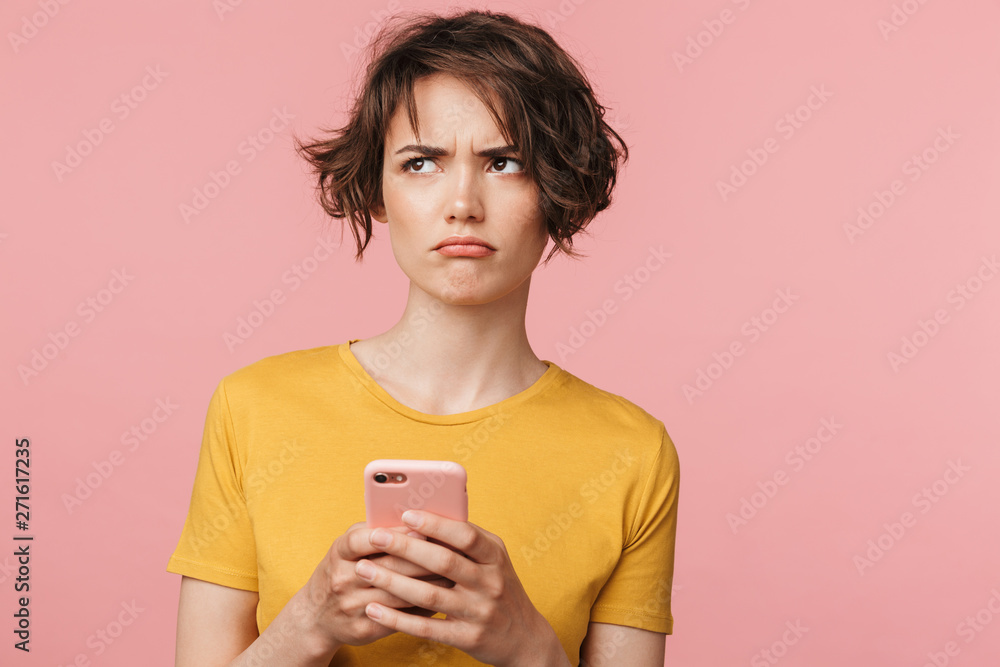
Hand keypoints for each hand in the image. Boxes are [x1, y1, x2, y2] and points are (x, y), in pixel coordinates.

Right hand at [293, 521, 457, 652]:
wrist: (316, 617)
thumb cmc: (342, 570)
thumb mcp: (347, 547)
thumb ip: (374, 531)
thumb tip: (415, 519)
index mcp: (339, 552)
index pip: (365, 538)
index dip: (396, 533)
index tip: (423, 528)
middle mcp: (343, 579)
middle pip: (390, 566)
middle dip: (425, 556)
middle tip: (453, 549)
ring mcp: (352, 606)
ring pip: (400, 593)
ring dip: (431, 582)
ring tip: (455, 573)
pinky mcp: (364, 629)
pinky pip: (401, 616)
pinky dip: (424, 606)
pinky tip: (442, 596)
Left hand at [353, 510, 557, 666]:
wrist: (525, 637)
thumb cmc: (499, 588)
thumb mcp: (495, 560)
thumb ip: (467, 541)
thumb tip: (425, 517)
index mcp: (495, 556)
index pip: (465, 535)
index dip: (435, 524)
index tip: (406, 514)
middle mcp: (489, 583)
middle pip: (444, 561)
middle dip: (406, 547)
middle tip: (375, 536)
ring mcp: (479, 612)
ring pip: (430, 595)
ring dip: (393, 581)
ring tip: (364, 570)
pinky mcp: (467, 638)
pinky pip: (427, 628)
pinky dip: (398, 619)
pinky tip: (374, 609)